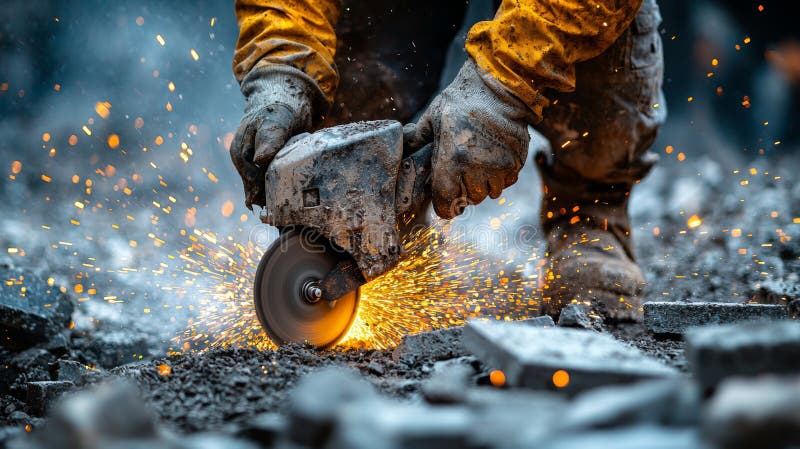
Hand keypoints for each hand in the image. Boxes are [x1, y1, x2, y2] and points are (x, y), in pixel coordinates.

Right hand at [231, 67, 314, 208]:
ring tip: (291, 212)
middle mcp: (243, 161)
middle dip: (270, 199)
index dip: (266, 194)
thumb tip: (258, 160)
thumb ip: (270, 139)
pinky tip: (290, 200)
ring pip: (262, 188)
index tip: (282, 207)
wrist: (285, 98)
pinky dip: (279, 190)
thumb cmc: (280, 108)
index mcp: (240, 152)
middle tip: (289, 213)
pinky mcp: (265, 164)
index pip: (252, 182)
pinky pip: (269, 183)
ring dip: (276, 197)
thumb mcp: (277, 121)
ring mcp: (253, 164)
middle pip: (256, 188)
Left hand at [404, 59, 532, 218]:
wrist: (500, 86)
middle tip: (460, 175)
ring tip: (477, 165)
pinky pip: (507, 182)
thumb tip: (402, 149)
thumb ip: (418, 138)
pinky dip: (500, 177)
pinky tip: (493, 159)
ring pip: (489, 193)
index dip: (443, 206)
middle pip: (469, 199)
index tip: (443, 202)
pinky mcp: (516, 161)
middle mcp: (477, 167)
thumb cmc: (463, 100)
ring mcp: (500, 166)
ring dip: (482, 184)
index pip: (446, 201)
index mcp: (452, 159)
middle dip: (463, 191)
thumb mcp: (433, 117)